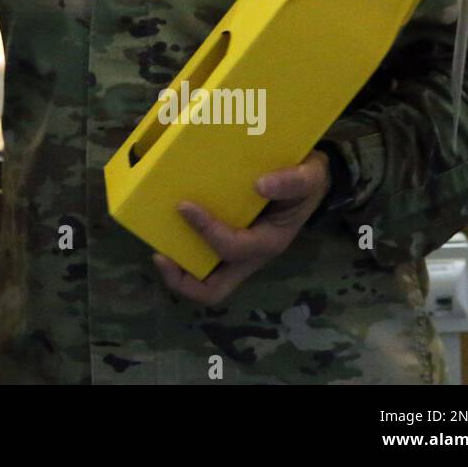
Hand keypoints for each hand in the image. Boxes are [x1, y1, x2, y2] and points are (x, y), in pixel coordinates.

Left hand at [152, 150, 331, 304]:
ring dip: (178, 270)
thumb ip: (293, 181)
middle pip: (213, 289)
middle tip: (159, 256)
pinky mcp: (227, 241)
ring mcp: (237, 253)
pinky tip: (168, 227)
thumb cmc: (306, 182)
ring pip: (204, 280)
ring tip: (158, 245)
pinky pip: (202, 260)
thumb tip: (260, 185)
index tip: (184, 206)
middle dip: (182, 280)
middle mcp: (250, 255)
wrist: (309, 181)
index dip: (207, 232)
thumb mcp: (309, 176)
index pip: (233, 249)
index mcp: (268, 242)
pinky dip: (183, 250)